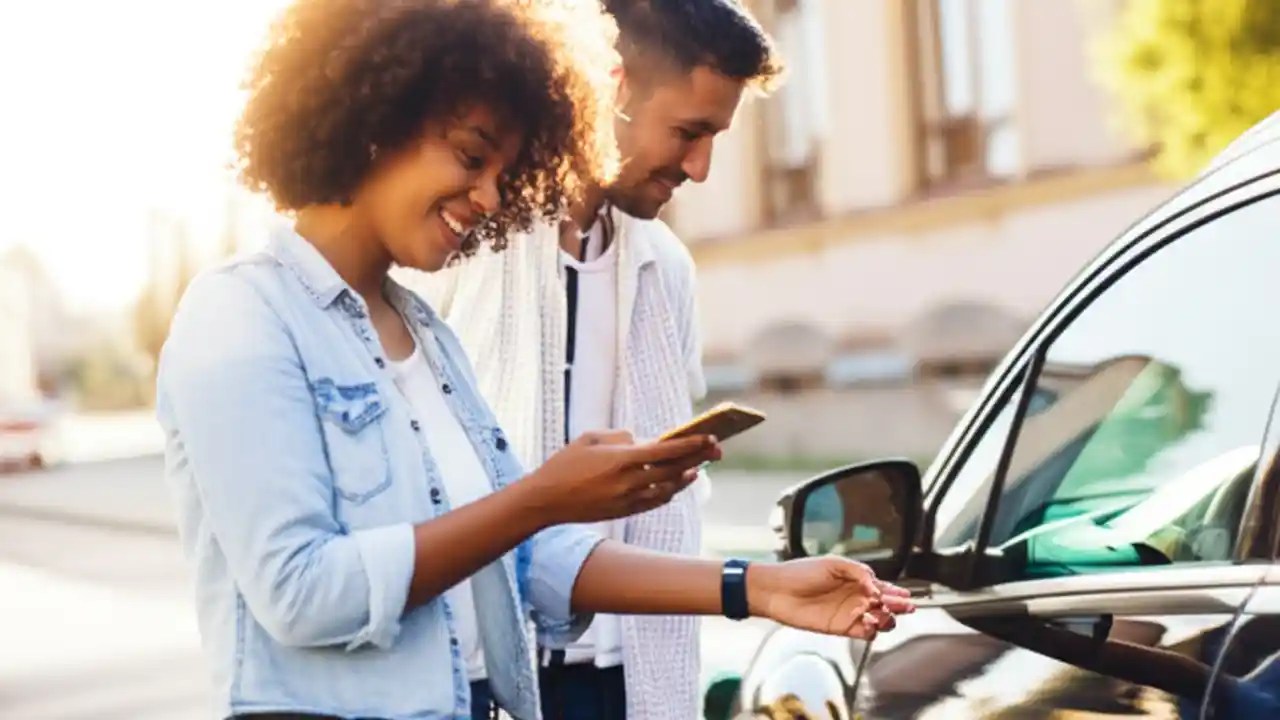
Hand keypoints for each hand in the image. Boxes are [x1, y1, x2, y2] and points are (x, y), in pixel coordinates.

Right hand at [524, 430, 721, 526]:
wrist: (546, 500)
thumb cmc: (564, 464)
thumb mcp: (589, 438)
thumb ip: (619, 436)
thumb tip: (640, 440)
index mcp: (621, 459)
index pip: (666, 451)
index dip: (690, 444)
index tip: (709, 436)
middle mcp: (629, 481)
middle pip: (673, 469)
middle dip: (698, 458)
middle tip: (717, 449)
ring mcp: (628, 499)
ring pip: (668, 488)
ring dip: (686, 477)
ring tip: (699, 466)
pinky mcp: (624, 511)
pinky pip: (654, 501)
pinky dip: (670, 491)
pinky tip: (677, 483)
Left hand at [747, 557, 913, 639]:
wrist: (777, 591)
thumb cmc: (800, 572)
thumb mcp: (832, 563)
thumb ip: (857, 571)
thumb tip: (875, 585)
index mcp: (855, 579)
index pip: (882, 586)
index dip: (896, 591)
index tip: (905, 594)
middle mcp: (855, 596)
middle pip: (886, 604)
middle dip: (898, 605)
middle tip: (905, 606)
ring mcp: (850, 613)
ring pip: (879, 620)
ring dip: (887, 618)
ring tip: (884, 614)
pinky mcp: (841, 628)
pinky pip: (864, 632)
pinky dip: (871, 630)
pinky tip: (869, 624)